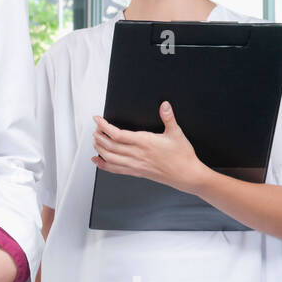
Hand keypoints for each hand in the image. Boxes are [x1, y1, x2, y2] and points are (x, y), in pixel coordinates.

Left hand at [91, 101, 207, 193]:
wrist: (187, 175)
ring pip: (110, 158)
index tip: (98, 119)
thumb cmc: (182, 156)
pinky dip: (103, 164)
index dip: (104, 126)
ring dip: (99, 148)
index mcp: (145, 142)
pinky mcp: (136, 172)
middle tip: (95, 128)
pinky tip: (97, 160)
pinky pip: (115, 169)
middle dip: (99, 136)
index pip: (118, 134)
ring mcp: (135, 165)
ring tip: (95, 140)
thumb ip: (169, 118)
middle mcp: (137, 154)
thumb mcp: (176, 133)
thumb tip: (165, 105)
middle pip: (110, 146)